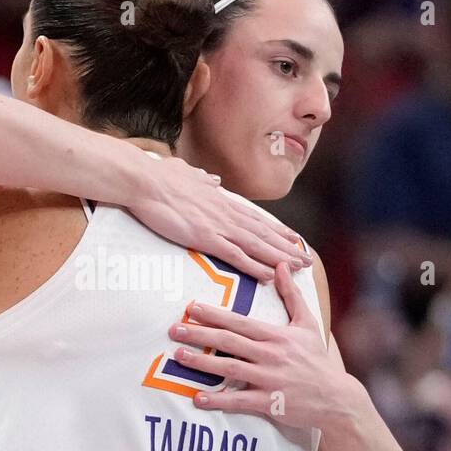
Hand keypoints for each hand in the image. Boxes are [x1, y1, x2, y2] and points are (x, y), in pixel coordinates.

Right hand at [128, 154, 310, 282]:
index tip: (291, 238)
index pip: (254, 218)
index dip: (275, 230)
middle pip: (263, 233)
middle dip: (287, 247)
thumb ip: (202, 179)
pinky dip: (255, 266)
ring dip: (280, 258)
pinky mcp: (206, 238)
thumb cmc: (159, 177)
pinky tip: (269, 276)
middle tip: (306, 259)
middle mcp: (225, 212)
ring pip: (257, 245)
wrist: (144, 179)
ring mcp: (218, 225)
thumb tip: (213, 179)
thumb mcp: (186, 174)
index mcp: (220, 199)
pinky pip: (237, 256)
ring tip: (299, 268)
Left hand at [167, 261, 355, 428]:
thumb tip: (281, 265)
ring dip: (202, 363)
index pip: (240, 322)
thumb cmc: (317, 359)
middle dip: (199, 334)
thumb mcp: (307, 324)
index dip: (214, 314)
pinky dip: (218, 399)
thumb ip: (292, 295)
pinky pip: (240, 401)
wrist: (337, 397)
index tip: (191, 308)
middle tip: (174, 330)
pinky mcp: (270, 403)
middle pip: (229, 342)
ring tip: (178, 357)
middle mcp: (270, 355)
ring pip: (230, 369)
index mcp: (276, 336)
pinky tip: (198, 398)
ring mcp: (269, 379)